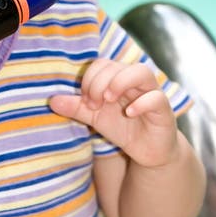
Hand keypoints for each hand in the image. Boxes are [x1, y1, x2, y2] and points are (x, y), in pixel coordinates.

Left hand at [49, 59, 177, 168]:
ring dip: (121, 82)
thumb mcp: (96, 117)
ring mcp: (152, 93)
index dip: (90, 79)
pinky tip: (129, 113)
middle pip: (118, 66)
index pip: (103, 64)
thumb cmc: (123, 127)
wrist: (147, 152)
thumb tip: (51, 100)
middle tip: (93, 104)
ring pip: (142, 72)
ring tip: (108, 100)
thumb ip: (76, 107)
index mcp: (119, 78)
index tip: (85, 100)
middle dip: (100, 84)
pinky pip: (156, 98)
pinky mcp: (164, 110)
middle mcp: (136, 81)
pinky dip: (141, 103)